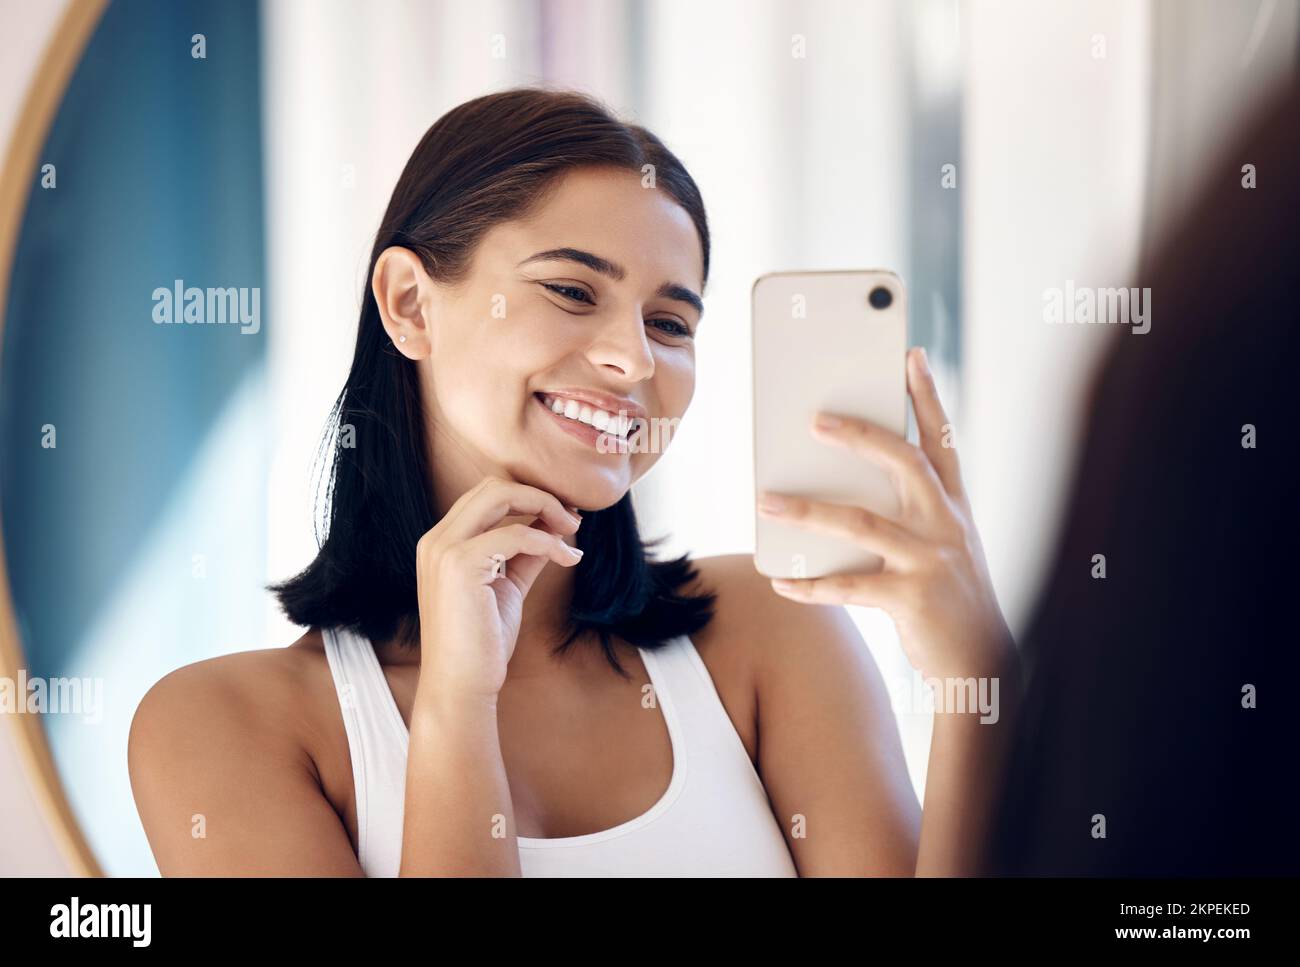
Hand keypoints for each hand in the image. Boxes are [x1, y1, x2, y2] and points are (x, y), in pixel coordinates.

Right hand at [414, 476, 583, 700]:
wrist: (461, 686)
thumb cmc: (481, 643)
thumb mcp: (507, 587)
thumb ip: (524, 555)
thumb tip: (553, 529)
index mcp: (442, 543)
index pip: (486, 496)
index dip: (529, 497)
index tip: (563, 515)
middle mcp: (436, 540)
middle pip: (492, 486)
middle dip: (538, 495)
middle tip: (571, 519)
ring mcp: (444, 550)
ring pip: (500, 496)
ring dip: (546, 508)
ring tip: (572, 532)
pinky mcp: (460, 565)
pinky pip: (515, 535)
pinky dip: (548, 543)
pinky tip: (567, 559)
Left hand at [757, 347, 1012, 680]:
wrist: (983, 663)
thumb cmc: (948, 595)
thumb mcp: (942, 545)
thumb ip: (908, 512)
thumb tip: (843, 483)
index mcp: (953, 506)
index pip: (941, 440)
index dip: (926, 396)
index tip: (909, 355)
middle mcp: (946, 525)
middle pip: (904, 464)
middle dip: (860, 437)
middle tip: (815, 420)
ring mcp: (931, 561)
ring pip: (862, 523)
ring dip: (808, 511)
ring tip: (766, 501)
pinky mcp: (911, 600)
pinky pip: (849, 586)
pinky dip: (811, 584)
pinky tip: (781, 579)